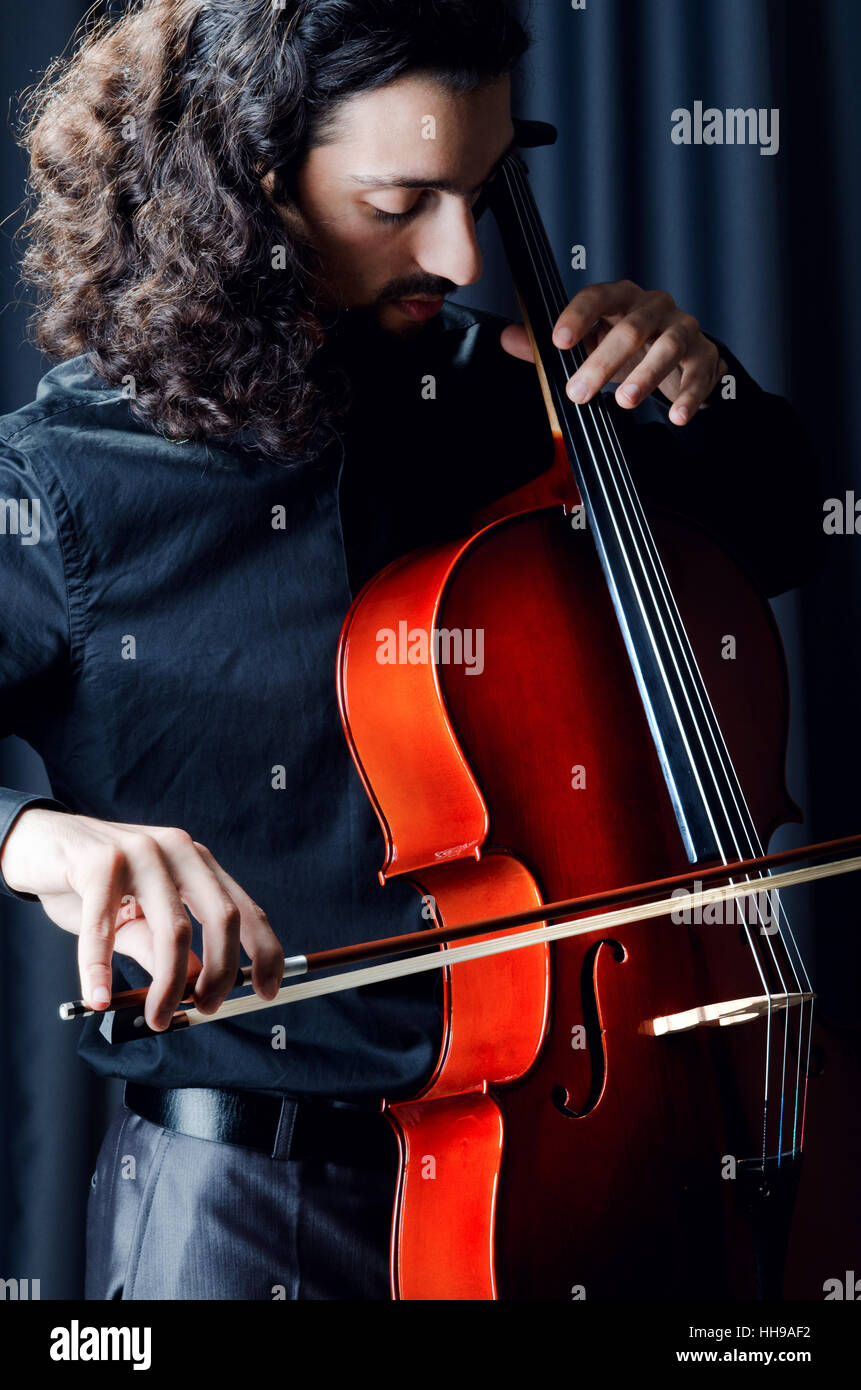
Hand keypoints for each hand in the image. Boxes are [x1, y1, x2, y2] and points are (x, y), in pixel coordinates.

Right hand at [0, 808, 284, 1028]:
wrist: (35, 844)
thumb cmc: (89, 885)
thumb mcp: (133, 920)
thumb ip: (163, 947)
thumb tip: (196, 983)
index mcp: (196, 862)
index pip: (245, 908)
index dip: (264, 952)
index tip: (268, 991)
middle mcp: (178, 850)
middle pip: (221, 917)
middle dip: (221, 973)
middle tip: (206, 1009)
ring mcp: (141, 852)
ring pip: (173, 928)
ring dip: (168, 985)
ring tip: (156, 1017)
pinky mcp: (99, 862)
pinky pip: (105, 928)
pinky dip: (100, 969)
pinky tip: (98, 997)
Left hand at [500, 280, 726, 424]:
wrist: (683, 355)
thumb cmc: (630, 347)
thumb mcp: (591, 344)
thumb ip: (551, 346)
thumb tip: (507, 338)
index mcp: (622, 298)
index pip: (598, 297)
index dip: (578, 316)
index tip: (558, 342)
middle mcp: (655, 306)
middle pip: (631, 329)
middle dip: (603, 362)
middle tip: (578, 392)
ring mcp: (684, 328)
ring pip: (668, 348)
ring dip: (646, 377)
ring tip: (625, 403)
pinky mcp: (705, 354)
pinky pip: (699, 373)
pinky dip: (688, 395)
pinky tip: (676, 417)